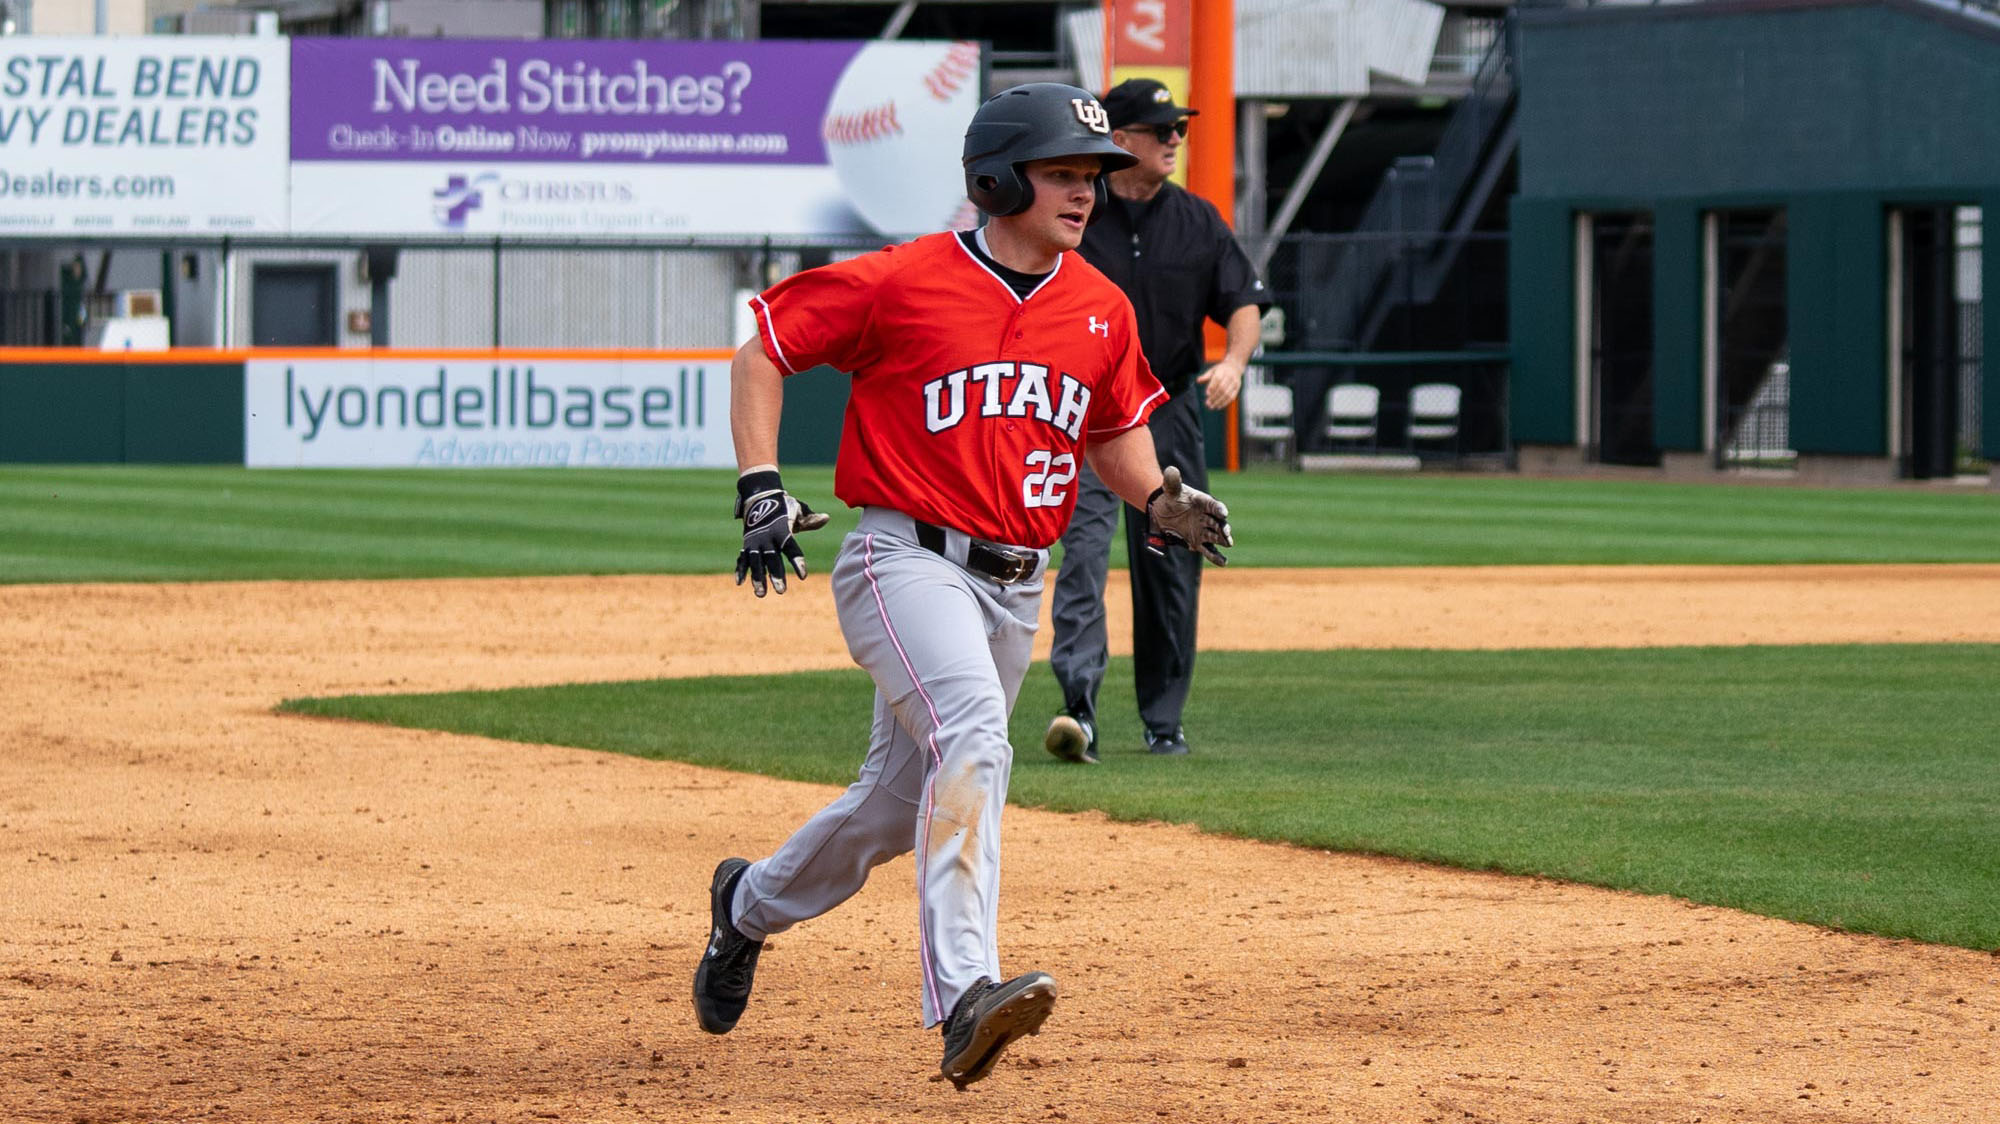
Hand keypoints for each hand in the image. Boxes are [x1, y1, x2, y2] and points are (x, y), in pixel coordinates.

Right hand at [733, 470, 831, 596]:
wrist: (760, 496)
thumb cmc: (783, 505)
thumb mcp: (798, 509)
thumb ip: (810, 519)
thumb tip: (826, 519)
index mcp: (782, 531)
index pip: (791, 549)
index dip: (797, 562)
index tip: (803, 576)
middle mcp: (767, 538)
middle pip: (771, 559)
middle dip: (776, 576)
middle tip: (781, 591)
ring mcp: (755, 542)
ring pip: (755, 562)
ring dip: (757, 578)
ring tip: (761, 594)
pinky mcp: (747, 544)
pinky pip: (742, 558)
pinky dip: (740, 569)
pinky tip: (739, 583)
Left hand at [1144, 465, 1232, 565]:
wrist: (1163, 510)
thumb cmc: (1170, 497)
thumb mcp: (1170, 489)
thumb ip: (1172, 482)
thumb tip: (1170, 470)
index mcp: (1203, 502)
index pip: (1213, 505)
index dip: (1218, 508)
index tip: (1223, 512)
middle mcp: (1206, 517)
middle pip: (1218, 522)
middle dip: (1223, 527)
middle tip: (1226, 532)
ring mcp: (1203, 530)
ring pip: (1216, 536)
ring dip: (1223, 539)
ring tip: (1228, 543)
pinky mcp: (1198, 542)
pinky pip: (1209, 550)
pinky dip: (1216, 557)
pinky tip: (1223, 562)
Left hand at [1197, 357, 1245, 410]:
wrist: (1235, 366)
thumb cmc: (1222, 369)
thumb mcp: (1213, 369)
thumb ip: (1206, 376)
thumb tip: (1198, 380)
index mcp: (1222, 371)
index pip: (1217, 379)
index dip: (1212, 387)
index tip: (1207, 394)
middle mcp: (1229, 377)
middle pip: (1222, 388)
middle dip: (1214, 397)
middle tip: (1208, 403)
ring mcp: (1234, 383)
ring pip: (1227, 394)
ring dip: (1219, 401)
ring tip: (1212, 406)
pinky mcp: (1237, 388)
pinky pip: (1232, 397)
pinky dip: (1225, 402)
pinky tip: (1219, 406)